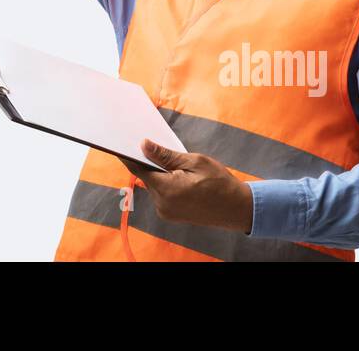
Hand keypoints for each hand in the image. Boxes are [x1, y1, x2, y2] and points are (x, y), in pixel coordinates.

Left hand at [119, 140, 253, 233]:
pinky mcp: (172, 214)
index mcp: (166, 189)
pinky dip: (165, 183)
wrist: (237, 208)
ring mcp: (166, 212)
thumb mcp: (193, 161)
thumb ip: (165, 155)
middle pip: (146, 177)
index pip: (138, 169)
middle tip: (156, 146)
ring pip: (154, 185)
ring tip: (176, 164)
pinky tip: (178, 176)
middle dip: (150, 162)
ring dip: (160, 174)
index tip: (120, 143)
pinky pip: (162, 194)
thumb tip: (144, 145)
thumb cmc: (219, 183)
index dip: (128, 155)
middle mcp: (162, 204)